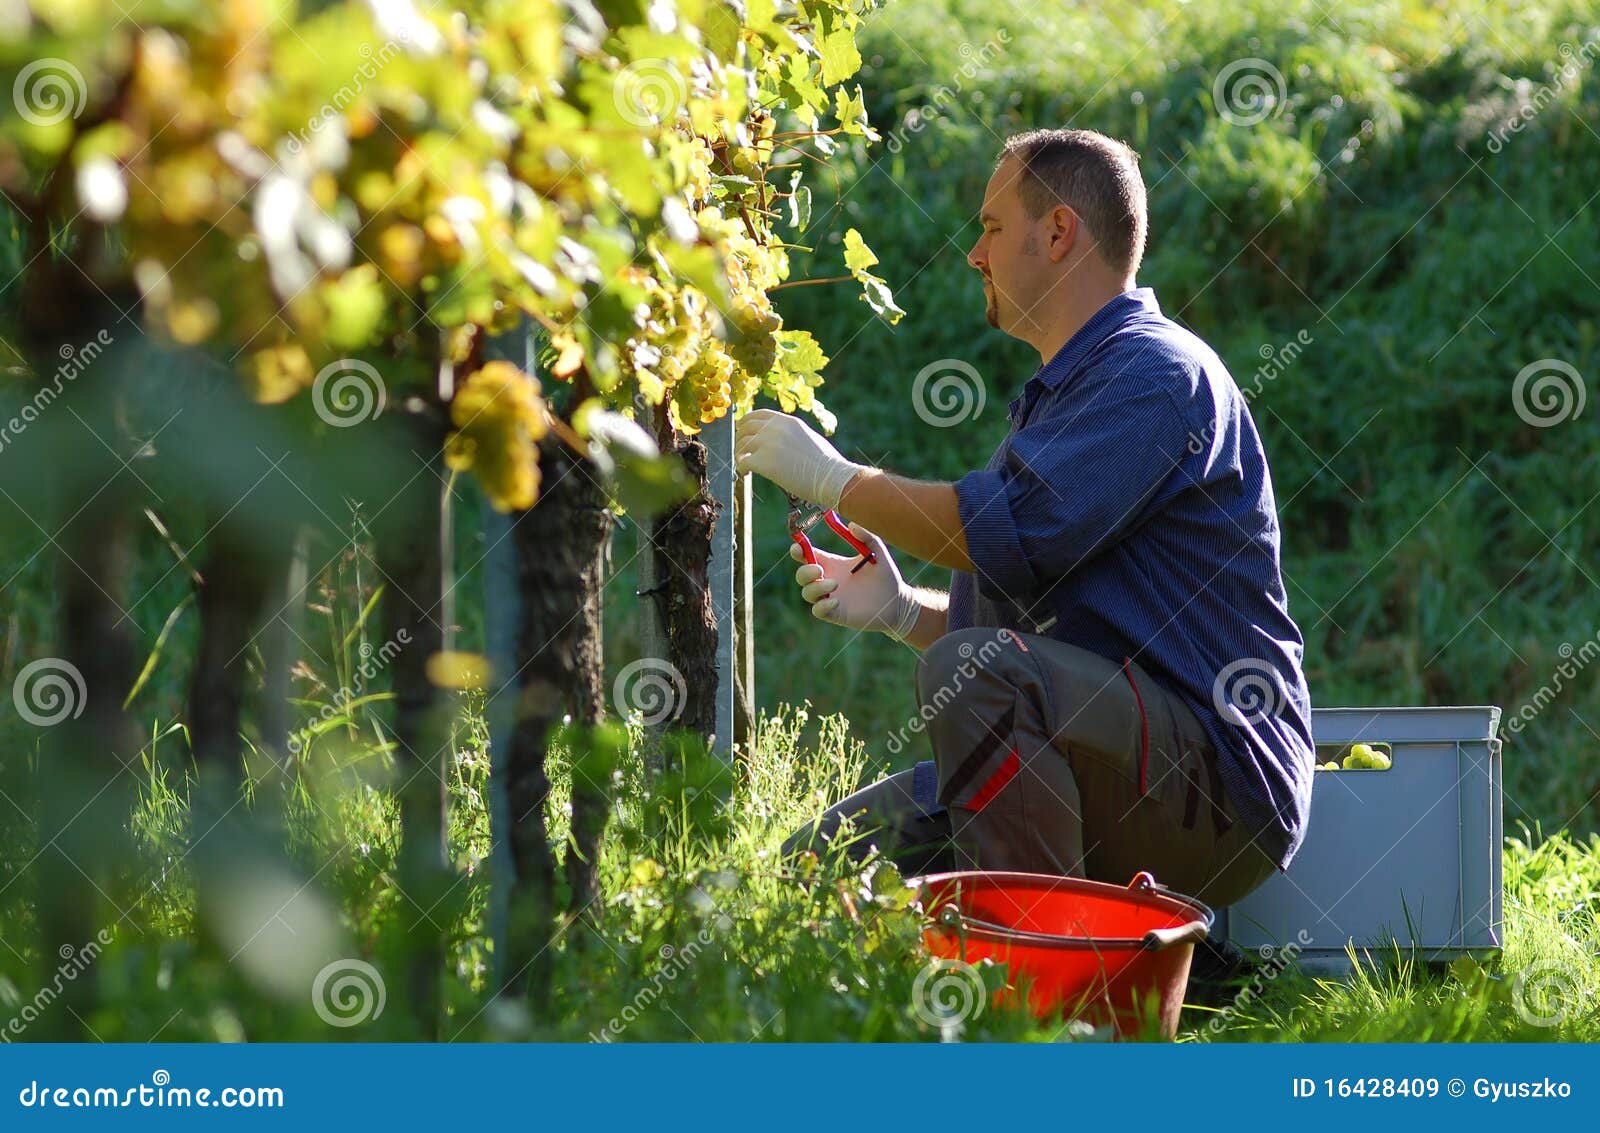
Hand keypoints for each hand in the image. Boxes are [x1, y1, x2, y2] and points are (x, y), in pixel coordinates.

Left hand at [734, 409, 864, 509]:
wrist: (832, 478)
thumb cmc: (826, 464)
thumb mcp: (808, 438)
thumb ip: (790, 434)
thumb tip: (776, 441)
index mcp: (788, 421)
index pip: (758, 414)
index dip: (746, 422)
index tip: (741, 430)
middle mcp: (776, 429)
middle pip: (746, 428)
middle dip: (740, 439)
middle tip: (741, 451)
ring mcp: (769, 444)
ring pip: (742, 445)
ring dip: (740, 455)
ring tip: (744, 464)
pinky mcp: (764, 462)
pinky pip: (743, 462)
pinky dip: (741, 468)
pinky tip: (746, 474)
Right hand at [789, 523, 920, 640]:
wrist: (897, 601)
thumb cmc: (885, 575)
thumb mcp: (877, 552)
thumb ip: (866, 537)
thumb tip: (852, 524)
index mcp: (833, 564)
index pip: (807, 556)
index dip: (798, 550)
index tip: (798, 547)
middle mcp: (827, 580)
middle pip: (802, 575)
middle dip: (805, 571)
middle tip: (820, 570)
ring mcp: (830, 597)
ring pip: (807, 593)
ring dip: (816, 588)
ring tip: (835, 584)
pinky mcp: (836, 614)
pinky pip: (818, 611)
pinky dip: (822, 606)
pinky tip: (836, 601)